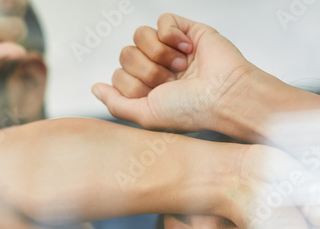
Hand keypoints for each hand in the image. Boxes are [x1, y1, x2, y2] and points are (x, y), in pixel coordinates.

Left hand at [92, 14, 255, 132]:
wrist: (224, 94)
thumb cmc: (193, 110)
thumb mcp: (146, 115)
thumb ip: (117, 103)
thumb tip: (95, 88)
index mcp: (149, 89)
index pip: (120, 75)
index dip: (134, 84)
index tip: (157, 94)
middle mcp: (158, 68)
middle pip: (126, 54)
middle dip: (146, 70)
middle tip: (170, 80)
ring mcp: (171, 49)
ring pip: (140, 35)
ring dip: (158, 53)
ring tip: (180, 66)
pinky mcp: (186, 31)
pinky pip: (162, 21)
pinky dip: (172, 35)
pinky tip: (187, 50)